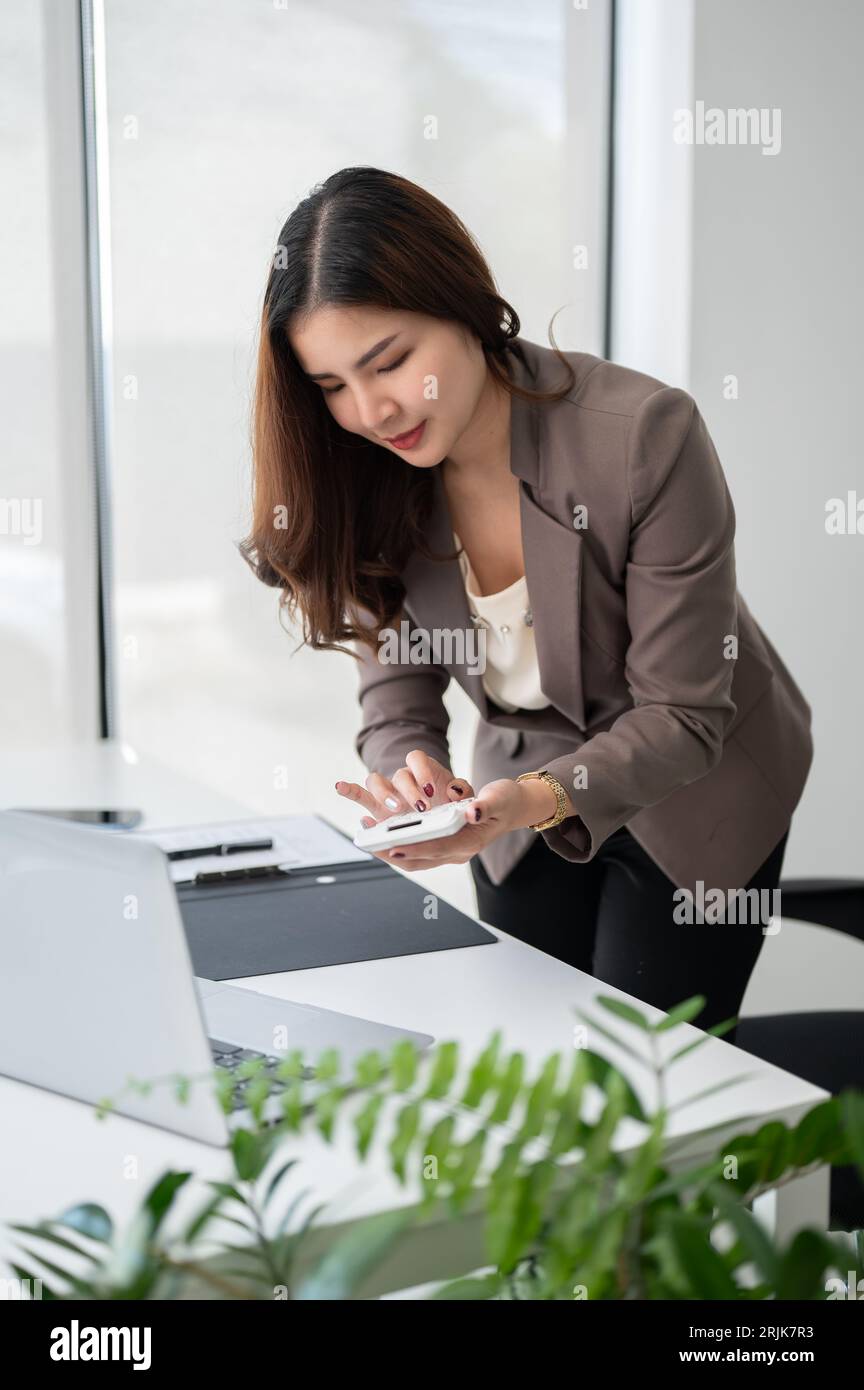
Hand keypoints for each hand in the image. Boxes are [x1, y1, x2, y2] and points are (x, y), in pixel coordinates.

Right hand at [335, 750, 473, 824]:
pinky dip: (349, 790)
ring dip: (383, 794)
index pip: (416, 758)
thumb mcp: (461, 798)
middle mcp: (403, 779)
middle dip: (409, 791)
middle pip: (399, 774)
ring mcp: (387, 792)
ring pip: (376, 782)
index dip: (422, 771)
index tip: (431, 790)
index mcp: (423, 771)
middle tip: (421, 808)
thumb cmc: (449, 805)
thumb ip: (462, 791)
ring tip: (396, 809)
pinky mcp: (376, 808)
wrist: (442, 820)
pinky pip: (359, 795)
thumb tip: (454, 790)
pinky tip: (340, 787)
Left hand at [354, 774, 563, 872]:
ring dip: (390, 848)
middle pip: (420, 859)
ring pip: (414, 856)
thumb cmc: (506, 801)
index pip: (439, 849)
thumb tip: (472, 811)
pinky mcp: (441, 839)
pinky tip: (379, 828)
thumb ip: (486, 806)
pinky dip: (396, 840)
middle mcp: (456, 848)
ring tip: (369, 837)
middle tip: (371, 845)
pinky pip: (414, 847)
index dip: (416, 847)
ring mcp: (447, 845)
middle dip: (393, 853)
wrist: (513, 805)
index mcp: (470, 842)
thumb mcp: (500, 798)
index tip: (394, 846)